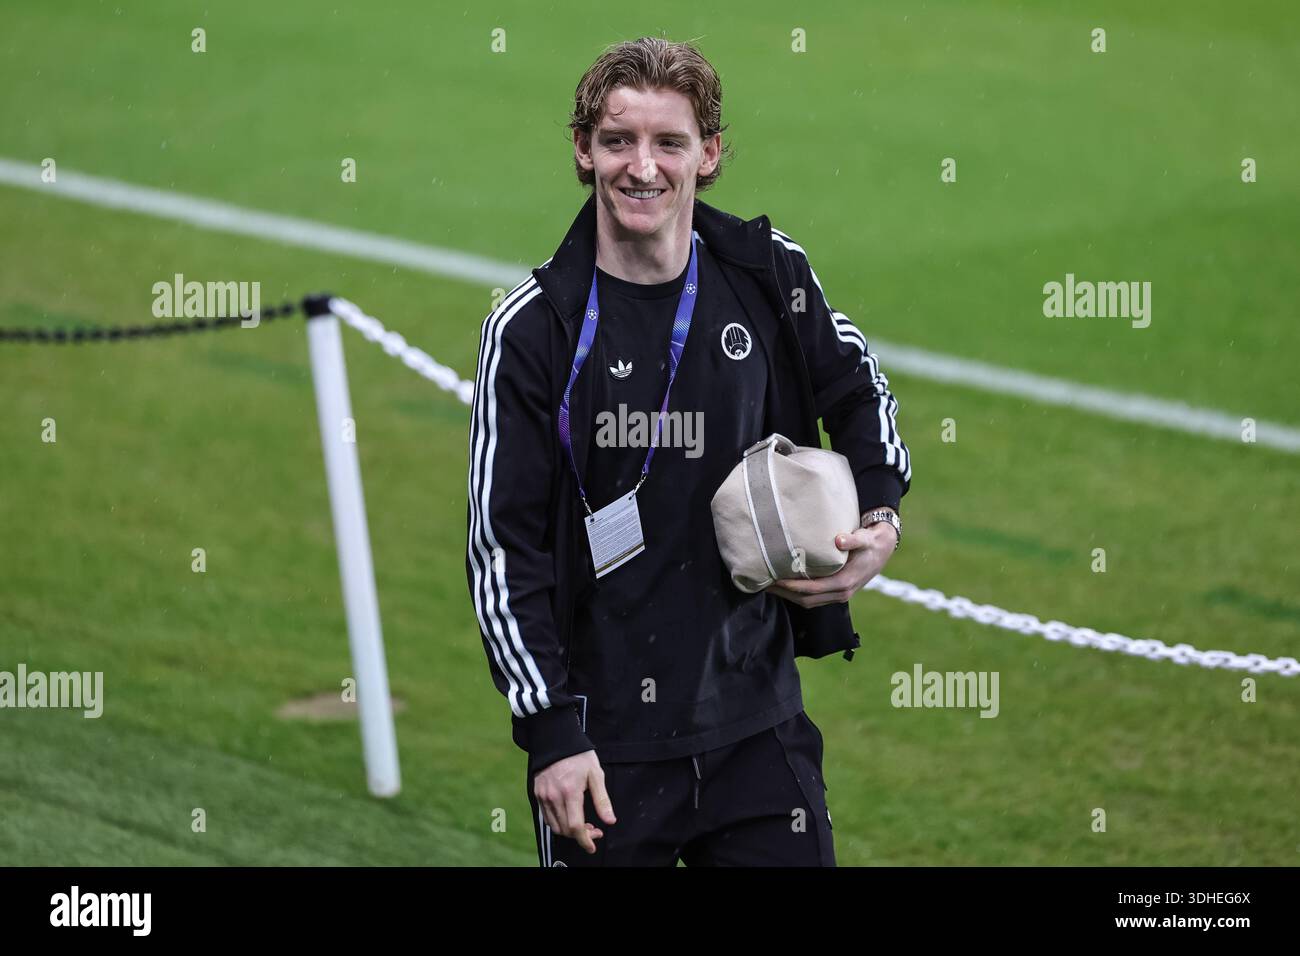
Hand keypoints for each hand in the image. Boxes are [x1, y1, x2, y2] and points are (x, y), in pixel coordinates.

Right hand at [533, 749, 616, 853]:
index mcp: (570, 792)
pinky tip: (569, 816)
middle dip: (580, 835)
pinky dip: (558, 822)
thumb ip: (602, 800)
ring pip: (555, 826)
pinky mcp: (538, 793)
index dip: (585, 840)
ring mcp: (544, 796)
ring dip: (569, 831)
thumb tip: (610, 821)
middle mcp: (554, 797)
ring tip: (583, 823)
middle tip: (594, 830)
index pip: (575, 827)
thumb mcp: (596, 774)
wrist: (556, 740)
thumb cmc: (579, 756)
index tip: (592, 846)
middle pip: (565, 830)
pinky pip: (547, 817)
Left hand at [767, 512, 897, 608]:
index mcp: (845, 582)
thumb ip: (853, 539)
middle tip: (764, 584)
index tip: (775, 580)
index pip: (812, 589)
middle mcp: (841, 593)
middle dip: (784, 594)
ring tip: (769, 586)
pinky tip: (785, 586)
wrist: (883, 549)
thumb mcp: (865, 538)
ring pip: (808, 601)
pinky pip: (813, 598)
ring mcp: (839, 595)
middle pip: (806, 599)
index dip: (792, 587)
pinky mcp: (836, 592)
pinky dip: (797, 594)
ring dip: (788, 596)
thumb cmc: (871, 542)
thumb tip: (839, 540)